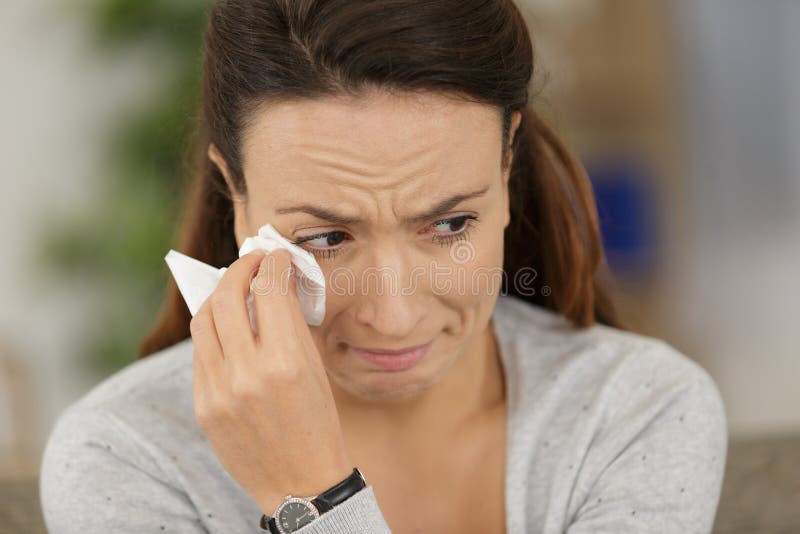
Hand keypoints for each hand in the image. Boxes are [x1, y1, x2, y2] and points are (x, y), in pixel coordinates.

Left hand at [189, 248, 351, 513]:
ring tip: (235, 289)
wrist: (301, 484)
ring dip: (219, 295)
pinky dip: (213, 330)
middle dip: (240, 269)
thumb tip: (274, 286)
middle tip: (253, 262)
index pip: (269, 290)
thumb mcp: (315, 371)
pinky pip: (200, 353)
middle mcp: (247, 373)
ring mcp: (219, 391)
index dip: (273, 264)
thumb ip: (290, 326)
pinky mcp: (203, 406)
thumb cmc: (319, 425)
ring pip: (204, 320)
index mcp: (286, 362)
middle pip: (227, 297)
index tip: (277, 257)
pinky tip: (227, 327)